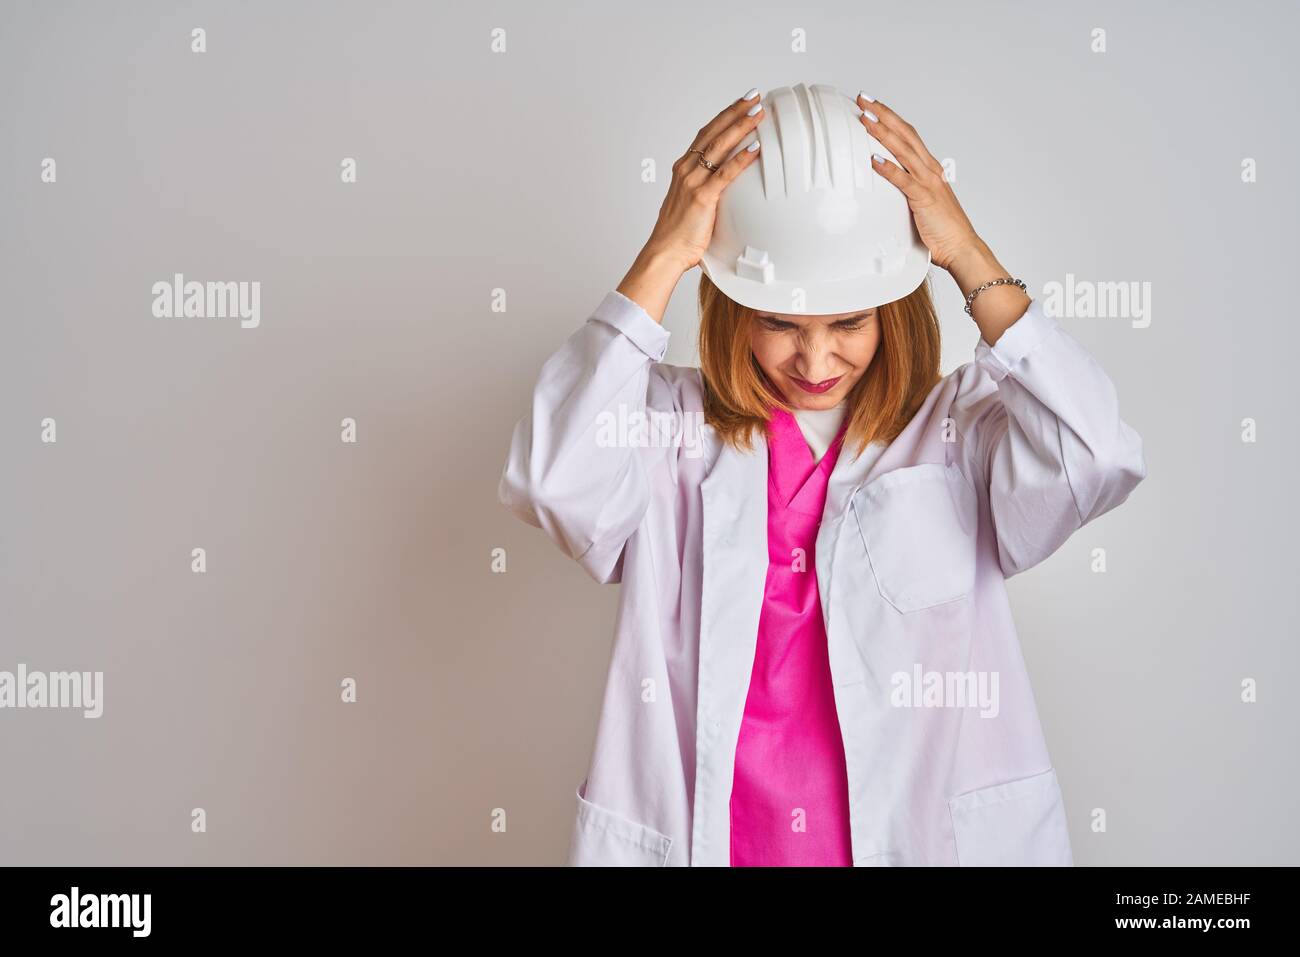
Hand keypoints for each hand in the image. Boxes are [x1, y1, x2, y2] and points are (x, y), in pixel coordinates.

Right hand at [642, 90, 765, 271]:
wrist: (665, 252)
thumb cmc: (678, 233)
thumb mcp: (690, 203)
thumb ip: (704, 189)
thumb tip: (723, 186)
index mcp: (683, 169)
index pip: (706, 133)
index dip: (725, 116)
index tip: (741, 103)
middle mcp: (686, 170)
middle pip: (714, 132)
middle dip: (736, 112)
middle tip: (754, 96)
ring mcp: (693, 182)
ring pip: (720, 146)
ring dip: (741, 127)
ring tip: (759, 114)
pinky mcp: (702, 197)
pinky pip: (725, 173)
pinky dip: (741, 159)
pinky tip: (755, 148)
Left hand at [855, 95, 980, 270]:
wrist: (961, 246)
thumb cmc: (942, 228)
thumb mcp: (922, 202)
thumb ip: (908, 189)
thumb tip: (887, 184)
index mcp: (930, 168)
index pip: (908, 135)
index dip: (891, 117)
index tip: (873, 105)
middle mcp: (930, 169)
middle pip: (904, 134)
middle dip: (883, 114)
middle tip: (863, 99)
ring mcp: (928, 182)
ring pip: (903, 150)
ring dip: (883, 133)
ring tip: (865, 119)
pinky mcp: (924, 199)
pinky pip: (903, 180)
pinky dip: (888, 168)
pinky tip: (874, 159)